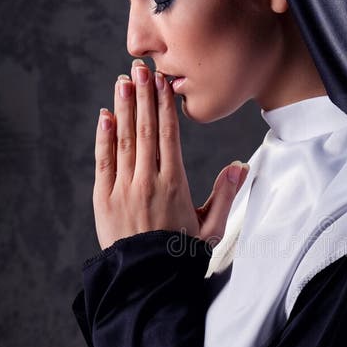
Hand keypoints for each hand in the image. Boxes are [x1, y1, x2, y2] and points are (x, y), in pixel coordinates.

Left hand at [94, 60, 248, 250]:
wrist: (147, 278)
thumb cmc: (181, 254)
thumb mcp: (211, 227)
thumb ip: (225, 195)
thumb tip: (241, 167)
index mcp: (174, 184)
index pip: (169, 135)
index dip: (164, 106)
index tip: (162, 82)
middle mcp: (148, 181)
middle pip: (145, 129)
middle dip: (143, 96)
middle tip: (141, 68)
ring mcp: (123, 188)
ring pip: (124, 140)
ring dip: (123, 108)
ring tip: (124, 82)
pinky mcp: (104, 198)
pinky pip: (104, 161)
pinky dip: (104, 137)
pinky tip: (106, 116)